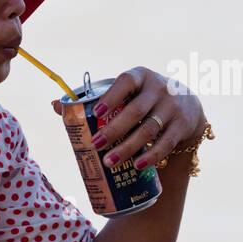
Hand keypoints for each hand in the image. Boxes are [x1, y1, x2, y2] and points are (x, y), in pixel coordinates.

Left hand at [51, 67, 205, 170]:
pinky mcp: (182, 125)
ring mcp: (172, 107)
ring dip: (128, 147)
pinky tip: (137, 165)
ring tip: (110, 162)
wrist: (188, 105)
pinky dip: (151, 156)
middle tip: (96, 145)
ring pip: (148, 129)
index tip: (97, 113)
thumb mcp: (127, 92)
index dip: (111, 96)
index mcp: (140, 76)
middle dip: (114, 130)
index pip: (125, 82)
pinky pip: (165, 143)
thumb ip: (97, 98)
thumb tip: (55, 105)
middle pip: (135, 111)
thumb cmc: (145, 98)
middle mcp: (159, 88)